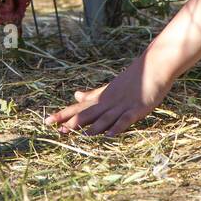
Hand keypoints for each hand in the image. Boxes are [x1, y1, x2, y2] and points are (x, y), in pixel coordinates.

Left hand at [45, 56, 171, 136]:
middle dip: (72, 122)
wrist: (154, 65)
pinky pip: (126, 119)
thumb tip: (75, 95)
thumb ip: (93, 94)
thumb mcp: (110, 87)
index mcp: (102, 97)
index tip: (47, 121)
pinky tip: (109, 135)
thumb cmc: (132, 78)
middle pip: (88, 113)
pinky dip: (117, 127)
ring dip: (93, 127)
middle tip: (56, 129)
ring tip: (80, 136)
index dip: (64, 114)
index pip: (79, 107)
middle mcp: (109, 101)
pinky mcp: (138, 108)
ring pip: (105, 117)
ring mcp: (123, 105)